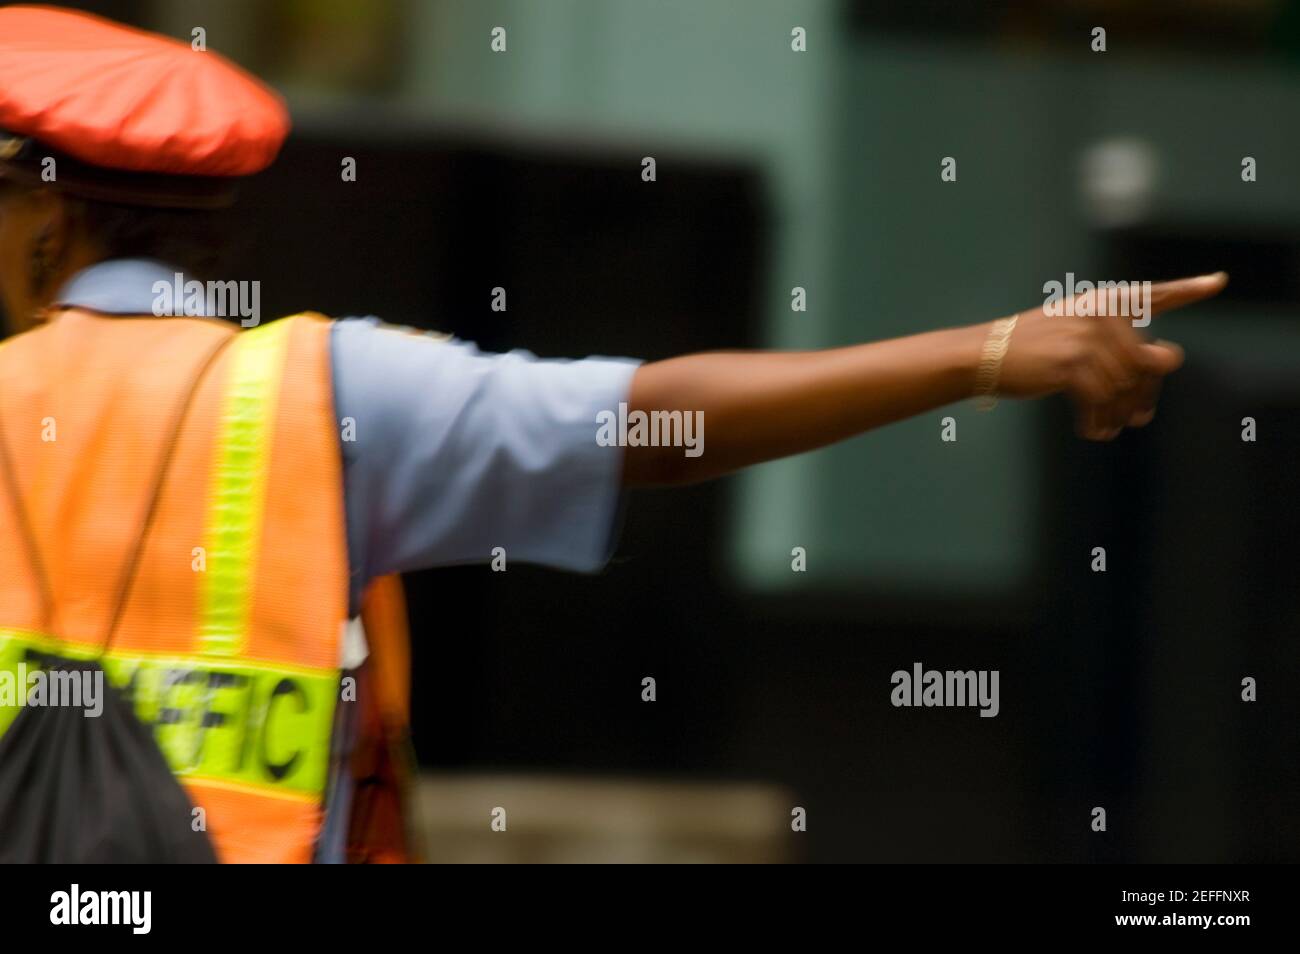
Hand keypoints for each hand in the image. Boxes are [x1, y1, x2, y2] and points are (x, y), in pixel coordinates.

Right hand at [993, 272, 1226, 438]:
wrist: (984, 355)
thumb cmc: (1030, 350)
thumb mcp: (1075, 336)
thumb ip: (1121, 346)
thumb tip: (1169, 360)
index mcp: (1104, 303)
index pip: (1152, 295)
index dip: (1187, 290)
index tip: (1217, 283)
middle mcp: (1101, 315)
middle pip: (1146, 363)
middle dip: (1141, 396)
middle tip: (1134, 419)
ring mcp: (1087, 337)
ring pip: (1125, 387)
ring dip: (1117, 415)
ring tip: (1105, 428)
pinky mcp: (1072, 364)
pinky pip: (1102, 400)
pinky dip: (1098, 421)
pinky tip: (1090, 431)